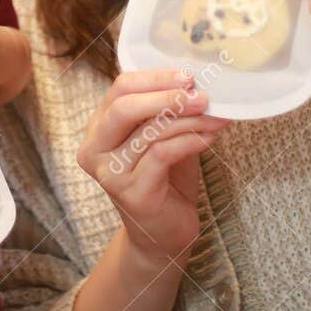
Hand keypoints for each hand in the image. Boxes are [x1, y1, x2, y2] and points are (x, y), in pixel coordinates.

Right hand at [76, 70, 229, 265]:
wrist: (165, 233)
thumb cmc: (165, 180)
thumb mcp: (162, 137)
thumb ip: (167, 111)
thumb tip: (197, 82)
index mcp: (99, 128)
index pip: (120, 89)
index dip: (155, 78)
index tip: (188, 76)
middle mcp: (95, 149)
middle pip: (124, 107)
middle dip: (166, 97)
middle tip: (201, 95)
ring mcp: (110, 173)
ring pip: (150, 131)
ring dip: (188, 120)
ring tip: (215, 117)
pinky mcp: (131, 192)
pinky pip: (162, 154)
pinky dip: (190, 141)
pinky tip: (209, 139)